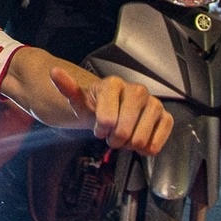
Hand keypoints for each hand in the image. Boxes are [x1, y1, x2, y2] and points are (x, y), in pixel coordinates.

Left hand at [50, 68, 172, 155]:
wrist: (111, 110)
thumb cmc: (94, 107)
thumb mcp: (78, 101)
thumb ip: (68, 88)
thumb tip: (54, 72)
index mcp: (114, 84)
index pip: (106, 120)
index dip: (100, 130)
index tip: (98, 127)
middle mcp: (138, 90)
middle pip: (124, 132)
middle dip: (114, 139)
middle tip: (111, 135)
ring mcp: (154, 103)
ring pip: (141, 140)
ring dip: (129, 145)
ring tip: (124, 136)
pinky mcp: (166, 117)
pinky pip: (158, 142)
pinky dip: (146, 148)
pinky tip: (139, 140)